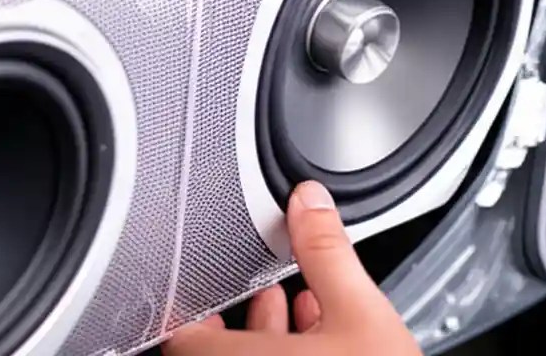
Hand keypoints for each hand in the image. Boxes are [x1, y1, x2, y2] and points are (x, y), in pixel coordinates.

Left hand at [161, 181, 420, 355]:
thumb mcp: (361, 310)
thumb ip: (325, 251)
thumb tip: (309, 204)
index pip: (184, 343)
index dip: (199, 313)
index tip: (215, 295)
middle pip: (221, 354)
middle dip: (247, 321)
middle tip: (268, 295)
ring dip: (271, 342)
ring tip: (303, 311)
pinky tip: (324, 344)